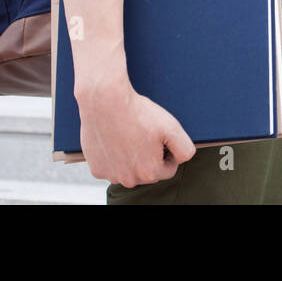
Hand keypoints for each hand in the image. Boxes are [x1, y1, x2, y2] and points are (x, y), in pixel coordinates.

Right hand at [77, 81, 196, 187]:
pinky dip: (114, 156)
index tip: (160, 136)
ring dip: (132, 157)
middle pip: (148, 171)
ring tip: (130, 134)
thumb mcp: (171, 127)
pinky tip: (116, 138)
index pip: (168, 168)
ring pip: (129, 170)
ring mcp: (110, 174)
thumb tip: (182, 158)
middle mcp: (129, 179)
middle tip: (144, 133)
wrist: (105, 100)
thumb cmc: (137, 113)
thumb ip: (185, 148)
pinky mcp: (96, 167)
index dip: (168, 150)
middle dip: (149, 156)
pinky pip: (111, 166)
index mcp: (149, 172)